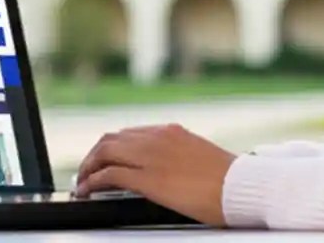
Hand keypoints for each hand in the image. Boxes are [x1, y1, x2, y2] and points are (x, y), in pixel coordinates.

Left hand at [75, 123, 237, 226]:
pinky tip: (87, 191)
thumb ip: (177, 155)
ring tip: (82, 182)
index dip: (111, 147)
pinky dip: (92, 182)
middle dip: (94, 156)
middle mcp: (158, 138)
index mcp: (171, 131)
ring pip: (105, 152)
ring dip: (88, 167)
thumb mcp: (199, 157)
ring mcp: (152, 157)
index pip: (130, 134)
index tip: (104, 159)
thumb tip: (166, 168)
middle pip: (111, 139)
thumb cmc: (228, 179)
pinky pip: (109, 175)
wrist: (241, 187)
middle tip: (87, 171)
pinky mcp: (149, 179)